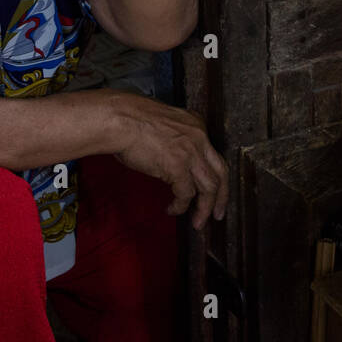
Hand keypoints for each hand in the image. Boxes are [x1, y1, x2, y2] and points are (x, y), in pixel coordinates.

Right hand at [106, 90, 227, 228]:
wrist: (120, 119)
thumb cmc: (130, 121)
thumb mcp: (163, 125)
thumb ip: (174, 140)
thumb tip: (170, 161)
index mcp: (196, 125)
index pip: (213, 155)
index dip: (212, 175)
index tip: (209, 189)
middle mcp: (200, 138)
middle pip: (221, 173)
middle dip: (222, 197)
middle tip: (218, 213)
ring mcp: (191, 153)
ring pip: (210, 187)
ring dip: (205, 208)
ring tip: (198, 222)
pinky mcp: (178, 167)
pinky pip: (186, 194)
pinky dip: (181, 206)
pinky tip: (173, 210)